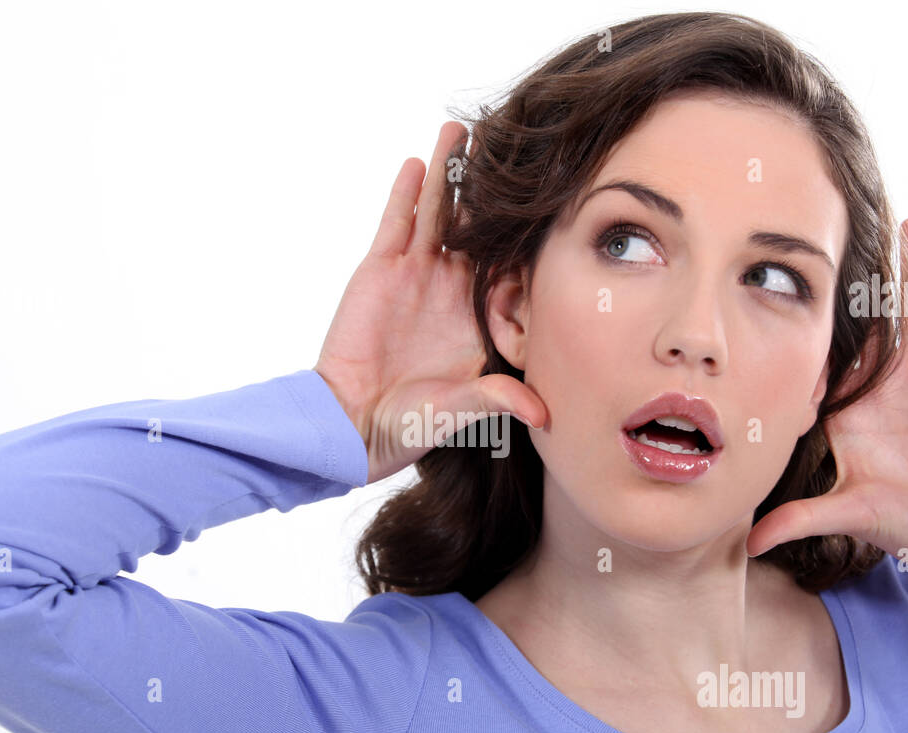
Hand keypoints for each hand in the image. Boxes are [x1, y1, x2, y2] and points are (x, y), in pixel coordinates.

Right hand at [314, 121, 546, 483]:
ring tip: (464, 132)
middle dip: (492, 190)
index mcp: (480, 316)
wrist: (351, 422)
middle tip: (514, 147)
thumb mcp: (457, 411)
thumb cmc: (409, 424)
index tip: (555, 198)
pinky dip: (407, 194)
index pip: (513, 265)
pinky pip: (396, 222)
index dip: (530, 235)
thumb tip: (543, 413)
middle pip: (479, 226)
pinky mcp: (380, 268)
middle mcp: (453, 288)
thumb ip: (496, 399)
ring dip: (450, 174)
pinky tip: (419, 163)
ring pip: (439, 213)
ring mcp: (417, 274)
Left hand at [745, 218, 907, 590]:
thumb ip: (800, 520)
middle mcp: (881, 385)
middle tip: (844, 229)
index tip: (781, 299)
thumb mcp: (846, 513)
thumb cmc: (898, 520)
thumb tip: (751, 544)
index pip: (819, 362)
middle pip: (866, 322)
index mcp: (846, 408)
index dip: (803, 336)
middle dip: (856, 281)